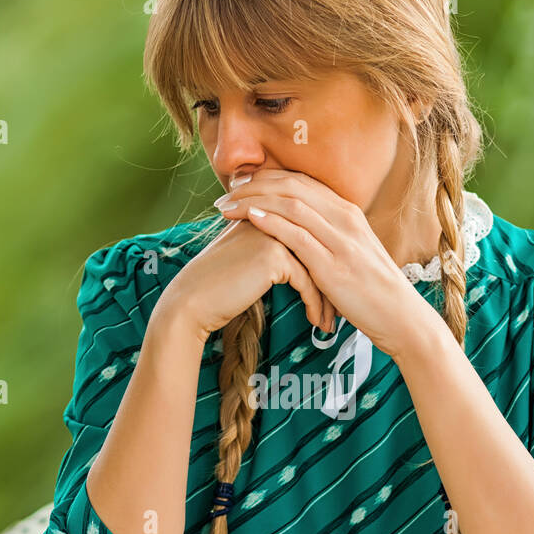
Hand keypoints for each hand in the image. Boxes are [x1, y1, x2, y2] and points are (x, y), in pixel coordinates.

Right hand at [154, 214, 337, 343]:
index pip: (311, 234)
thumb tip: (305, 263)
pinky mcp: (273, 254)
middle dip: (332, 281)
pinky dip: (315, 304)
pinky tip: (316, 322)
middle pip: (318, 247)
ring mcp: (273, 232)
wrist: (192, 302)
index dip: (325, 262)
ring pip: (317, 264)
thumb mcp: (250, 260)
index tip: (335, 291)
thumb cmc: (220, 287)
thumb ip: (275, 249)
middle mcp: (272, 215)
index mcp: (268, 211)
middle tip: (341, 309)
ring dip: (328, 296)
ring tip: (331, 321)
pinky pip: (307, 280)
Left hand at [214, 168, 430, 355]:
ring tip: (226, 206)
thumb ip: (328, 237)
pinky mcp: (334, 265)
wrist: (401, 317)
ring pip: (290, 205)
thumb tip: (299, 232)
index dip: (267, 179)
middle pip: (291, 186)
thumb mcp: (352, 253)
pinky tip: (250, 219)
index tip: (240, 185)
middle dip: (254, 186)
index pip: (301, 182)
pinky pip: (297, 235)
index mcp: (348, 212)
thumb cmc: (372, 290)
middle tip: (225, 193)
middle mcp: (344, 218)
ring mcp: (340, 240)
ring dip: (253, 202)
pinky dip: (271, 223)